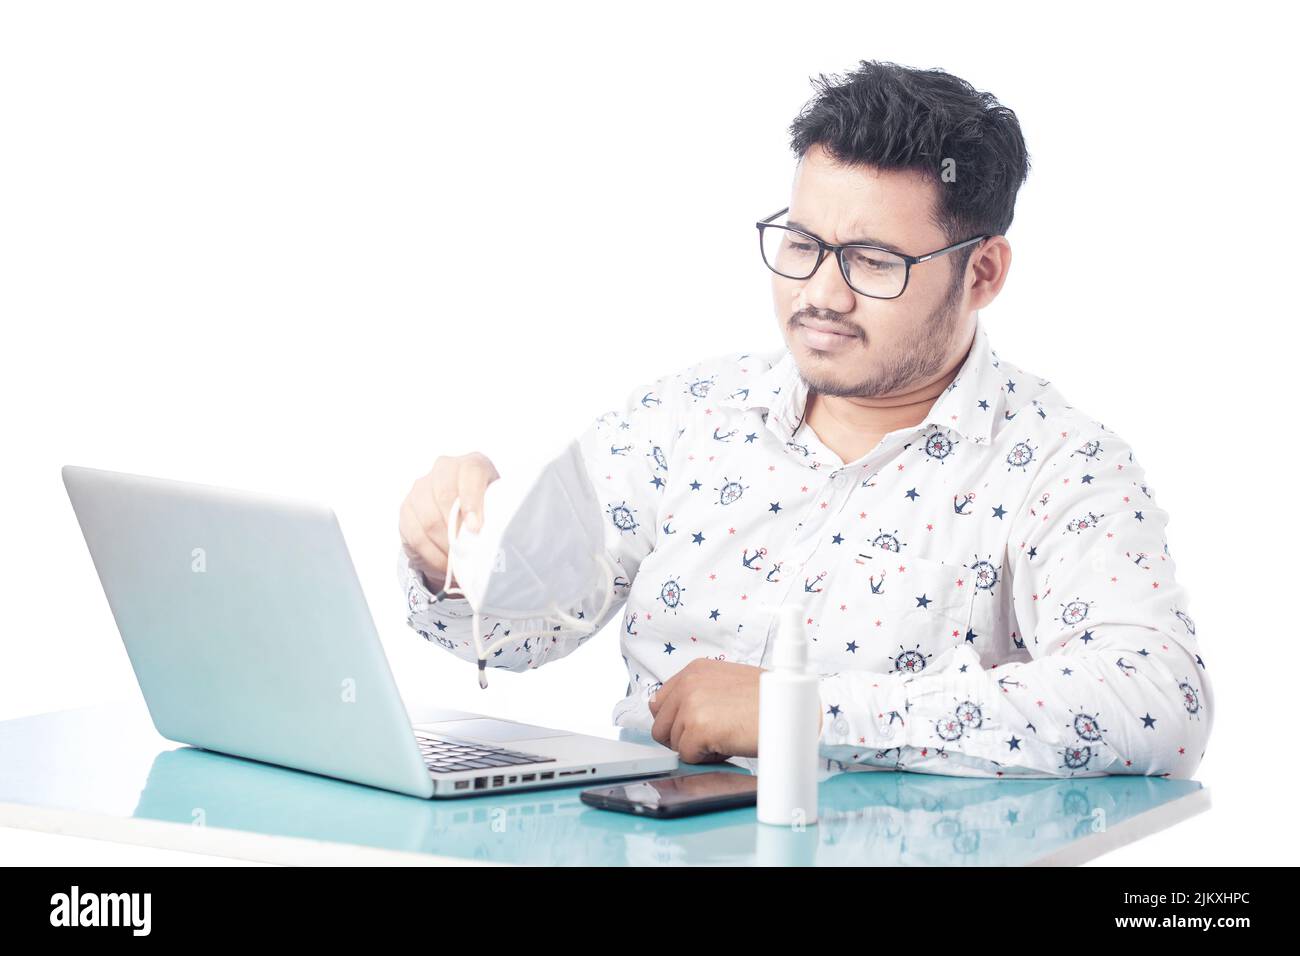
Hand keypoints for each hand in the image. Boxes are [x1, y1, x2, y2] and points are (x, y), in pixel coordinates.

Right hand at [398, 452, 499, 592]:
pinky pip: (416, 535)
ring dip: (445, 546)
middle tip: (467, 551)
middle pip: (444, 495)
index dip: (473, 500)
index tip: (476, 528)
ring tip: (458, 563)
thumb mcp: (498, 507)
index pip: (470, 472)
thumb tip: (498, 537)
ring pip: (429, 519)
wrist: (459, 516)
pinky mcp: (406, 509)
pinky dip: (432, 554)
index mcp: (472, 464)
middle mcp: (444, 469)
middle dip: (456, 529)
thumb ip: (498, 513)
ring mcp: (421, 487)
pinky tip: (445, 564)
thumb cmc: (486, 511)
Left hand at [648, 659, 763, 761]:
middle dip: (683, 738)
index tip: (693, 728)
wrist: (792, 709)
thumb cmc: (770, 699)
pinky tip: (729, 745)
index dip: (676, 722)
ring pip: (674, 744)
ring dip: (698, 748)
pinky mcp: (697, 727)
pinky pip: (688, 756)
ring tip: (726, 737)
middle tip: (713, 736)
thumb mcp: (728, 683)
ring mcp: (691, 704)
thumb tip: (674, 713)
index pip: (659, 703)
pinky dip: (708, 759)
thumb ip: (699, 693)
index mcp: (695, 670)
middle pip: (661, 726)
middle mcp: (689, 683)